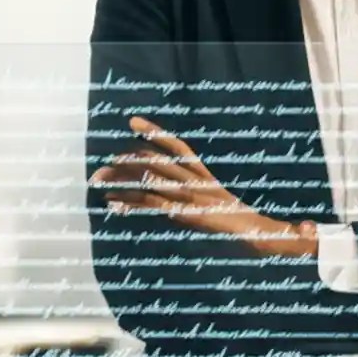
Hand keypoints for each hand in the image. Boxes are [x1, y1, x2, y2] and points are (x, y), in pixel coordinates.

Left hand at [88, 116, 317, 256]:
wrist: (259, 234)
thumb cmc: (242, 223)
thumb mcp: (220, 204)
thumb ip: (202, 196)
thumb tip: (179, 194)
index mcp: (204, 175)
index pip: (177, 145)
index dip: (154, 132)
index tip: (132, 122)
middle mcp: (196, 179)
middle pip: (156, 159)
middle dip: (127, 158)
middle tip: (104, 163)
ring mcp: (191, 195)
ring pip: (151, 177)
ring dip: (122, 178)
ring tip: (99, 179)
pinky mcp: (187, 213)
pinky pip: (154, 203)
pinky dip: (131, 202)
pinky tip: (114, 203)